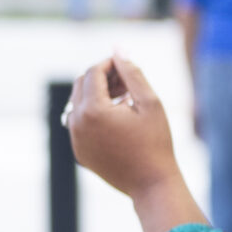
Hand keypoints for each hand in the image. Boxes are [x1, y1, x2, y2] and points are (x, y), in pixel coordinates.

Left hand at [66, 56, 212, 231]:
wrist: (152, 183)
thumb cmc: (156, 142)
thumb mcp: (150, 102)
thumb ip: (132, 72)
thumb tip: (117, 48)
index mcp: (92, 111)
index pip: (93, 73)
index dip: (110, 64)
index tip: (127, 66)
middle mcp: (77, 124)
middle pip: (81, 85)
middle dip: (102, 77)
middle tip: (128, 82)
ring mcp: (75, 139)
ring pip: (78, 104)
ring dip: (98, 94)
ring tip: (126, 97)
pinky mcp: (79, 151)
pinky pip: (80, 123)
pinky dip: (94, 114)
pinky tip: (119, 116)